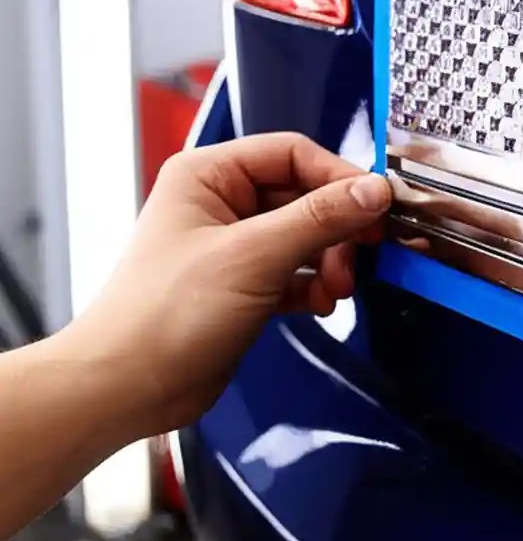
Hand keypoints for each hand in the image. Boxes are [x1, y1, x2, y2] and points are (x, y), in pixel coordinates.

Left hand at [72, 132, 390, 435]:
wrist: (128, 387)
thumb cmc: (164, 315)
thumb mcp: (254, 256)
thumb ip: (320, 218)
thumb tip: (374, 190)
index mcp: (209, 175)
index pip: (292, 154)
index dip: (338, 178)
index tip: (377, 206)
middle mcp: (221, 203)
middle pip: (306, 196)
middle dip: (337, 230)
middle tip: (361, 256)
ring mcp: (234, 246)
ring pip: (307, 236)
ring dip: (331, 261)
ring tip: (338, 289)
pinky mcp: (245, 285)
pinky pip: (298, 272)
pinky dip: (316, 286)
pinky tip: (323, 304)